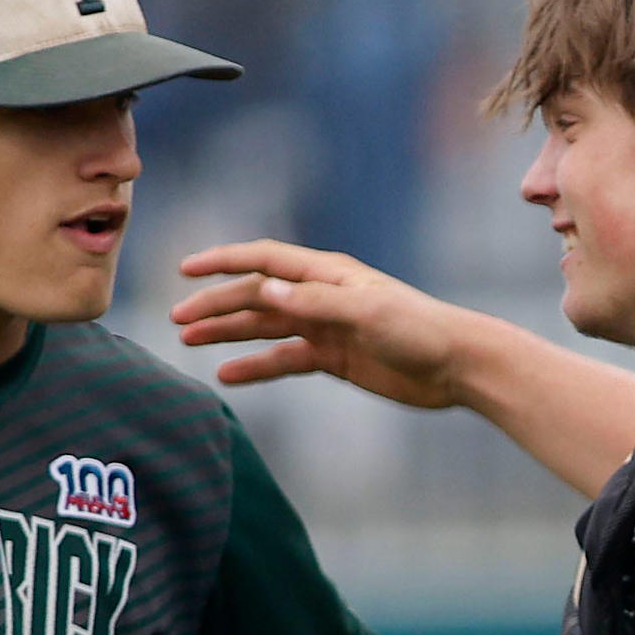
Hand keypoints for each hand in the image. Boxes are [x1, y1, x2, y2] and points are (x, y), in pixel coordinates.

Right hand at [173, 239, 486, 406]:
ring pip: (265, 328)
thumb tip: (263, 290)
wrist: (458, 366)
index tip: (185, 269)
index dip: (223, 263)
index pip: (263, 261)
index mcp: (327, 275)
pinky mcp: (335, 358)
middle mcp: (321, 297)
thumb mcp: (363, 312)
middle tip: (177, 320)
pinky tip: (227, 374)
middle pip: (256, 297)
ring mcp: (326, 328)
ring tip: (189, 342)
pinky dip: (257, 366)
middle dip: (216, 305)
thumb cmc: (419, 329)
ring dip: (228, 333)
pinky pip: (285, 360)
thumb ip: (312, 303)